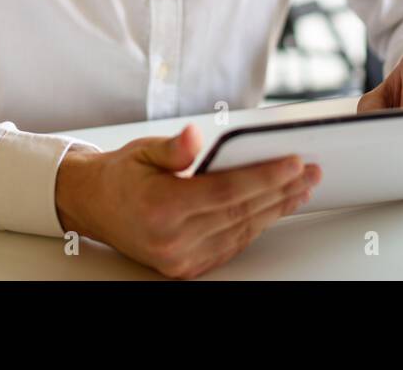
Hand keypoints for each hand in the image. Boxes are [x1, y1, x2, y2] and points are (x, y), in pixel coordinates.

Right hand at [54, 124, 320, 278]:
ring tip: (301, 188)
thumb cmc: (122, 176)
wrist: (94, 206)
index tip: (293, 162)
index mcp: (162, 207)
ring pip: (242, 230)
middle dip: (281, 190)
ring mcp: (181, 257)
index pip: (227, 191)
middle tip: (309, 171)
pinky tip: (274, 209)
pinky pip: (232, 245)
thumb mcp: (145, 150)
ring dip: (276, 209)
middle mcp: (173, 238)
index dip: (265, 176)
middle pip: (241, 212)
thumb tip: (196, 136)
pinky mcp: (186, 267)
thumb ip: (175, 147)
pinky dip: (256, 226)